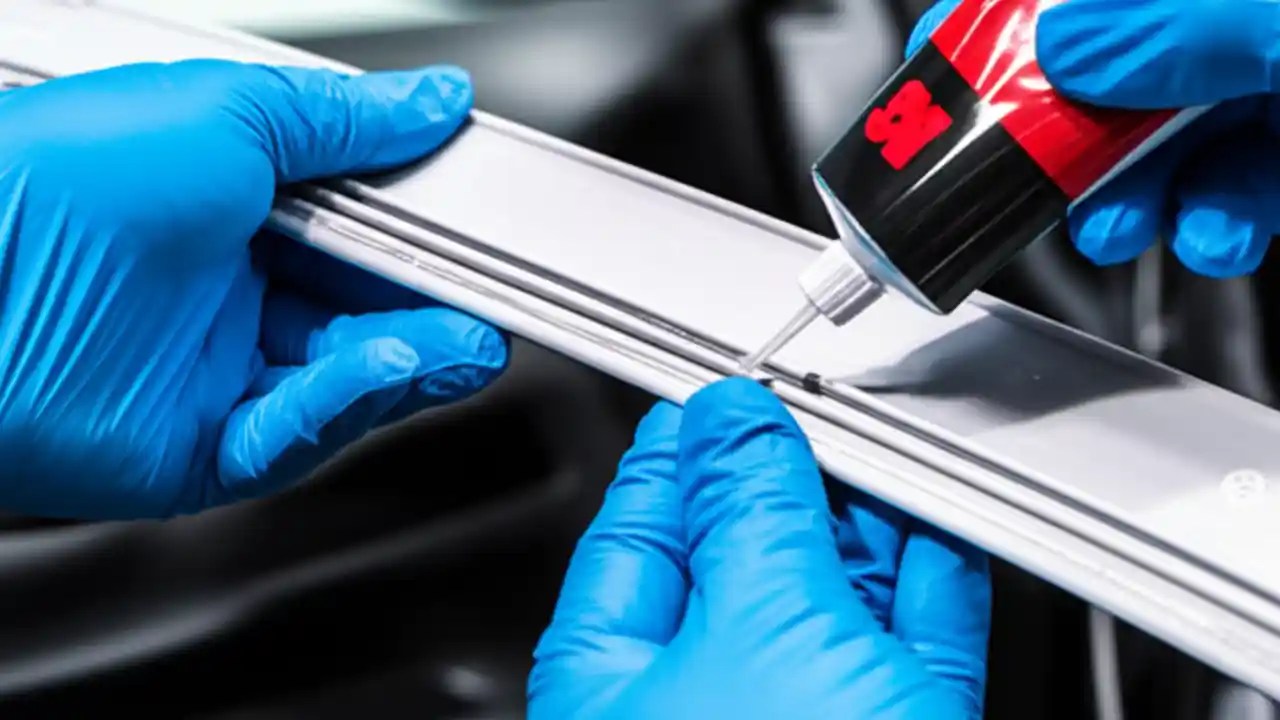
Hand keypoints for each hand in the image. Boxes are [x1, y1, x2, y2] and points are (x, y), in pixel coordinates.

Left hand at [0, 61, 507, 519]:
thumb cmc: (53, 182)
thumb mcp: (223, 111)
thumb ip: (345, 119)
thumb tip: (432, 102)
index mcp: (230, 201)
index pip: (361, 221)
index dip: (426, 228)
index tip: (483, 228)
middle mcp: (227, 287)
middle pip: (365, 305)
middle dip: (433, 304)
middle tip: (489, 299)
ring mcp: (216, 369)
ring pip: (347, 375)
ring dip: (411, 358)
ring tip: (460, 342)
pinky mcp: (204, 447)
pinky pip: (300, 432)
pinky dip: (350, 402)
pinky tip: (385, 368)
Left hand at [528, 378, 990, 719]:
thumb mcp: (757, 631)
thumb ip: (747, 509)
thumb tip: (731, 417)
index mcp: (619, 667)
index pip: (647, 518)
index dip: (696, 443)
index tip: (738, 387)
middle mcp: (703, 696)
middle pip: (745, 549)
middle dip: (791, 478)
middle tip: (828, 416)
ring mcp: (798, 715)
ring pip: (832, 594)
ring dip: (866, 522)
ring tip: (890, 459)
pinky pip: (909, 642)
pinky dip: (928, 585)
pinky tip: (938, 535)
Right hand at [908, 0, 1277, 276]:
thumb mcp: (1268, 17)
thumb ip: (1169, 29)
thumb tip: (1062, 49)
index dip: (998, 20)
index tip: (939, 57)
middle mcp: (1222, 22)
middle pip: (1101, 75)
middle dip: (1054, 137)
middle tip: (1018, 175)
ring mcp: (1262, 83)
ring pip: (1160, 142)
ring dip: (1123, 200)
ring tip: (1116, 227)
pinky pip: (1232, 187)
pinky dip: (1208, 225)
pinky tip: (1211, 235)